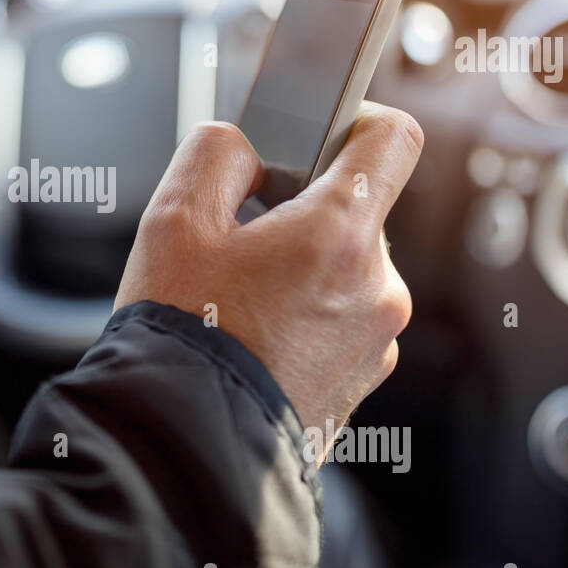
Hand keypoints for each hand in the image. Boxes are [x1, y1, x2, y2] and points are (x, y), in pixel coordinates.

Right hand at [113, 103, 423, 453]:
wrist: (182, 444)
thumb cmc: (180, 335)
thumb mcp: (173, 218)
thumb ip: (217, 153)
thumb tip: (246, 148)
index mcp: (340, 234)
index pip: (393, 139)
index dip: (356, 123)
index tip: (321, 139)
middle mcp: (377, 288)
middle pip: (358, 213)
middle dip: (304, 216)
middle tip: (241, 246)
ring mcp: (375, 342)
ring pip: (347, 274)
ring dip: (303, 273)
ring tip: (240, 303)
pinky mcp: (361, 384)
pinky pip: (341, 327)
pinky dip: (305, 322)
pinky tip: (253, 340)